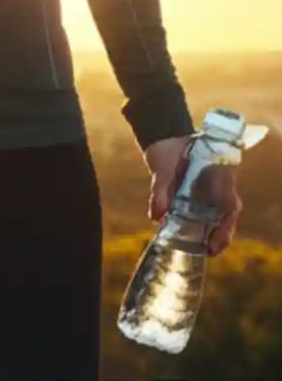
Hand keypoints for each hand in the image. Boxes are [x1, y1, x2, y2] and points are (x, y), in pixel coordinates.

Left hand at [144, 135, 243, 255]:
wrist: (162, 134)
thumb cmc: (168, 148)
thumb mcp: (162, 169)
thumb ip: (160, 192)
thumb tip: (155, 217)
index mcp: (218, 176)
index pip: (230, 206)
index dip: (225, 228)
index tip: (214, 245)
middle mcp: (217, 184)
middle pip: (226, 214)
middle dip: (221, 234)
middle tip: (209, 251)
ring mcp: (208, 187)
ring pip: (216, 213)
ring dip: (210, 230)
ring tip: (200, 248)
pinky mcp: (195, 189)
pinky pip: (202, 209)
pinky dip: (196, 223)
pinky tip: (186, 235)